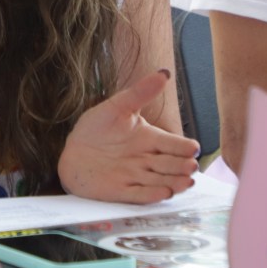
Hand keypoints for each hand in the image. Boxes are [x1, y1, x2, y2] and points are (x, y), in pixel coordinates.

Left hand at [56, 70, 198, 202]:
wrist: (72, 149)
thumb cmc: (96, 128)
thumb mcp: (117, 106)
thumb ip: (140, 92)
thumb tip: (164, 73)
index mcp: (149, 139)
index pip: (171, 144)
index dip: (183, 147)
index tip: (194, 148)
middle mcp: (146, 160)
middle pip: (169, 165)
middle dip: (182, 167)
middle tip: (192, 167)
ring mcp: (135, 177)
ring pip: (159, 181)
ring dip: (173, 183)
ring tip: (185, 182)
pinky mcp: (121, 191)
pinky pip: (139, 194)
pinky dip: (151, 195)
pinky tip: (163, 193)